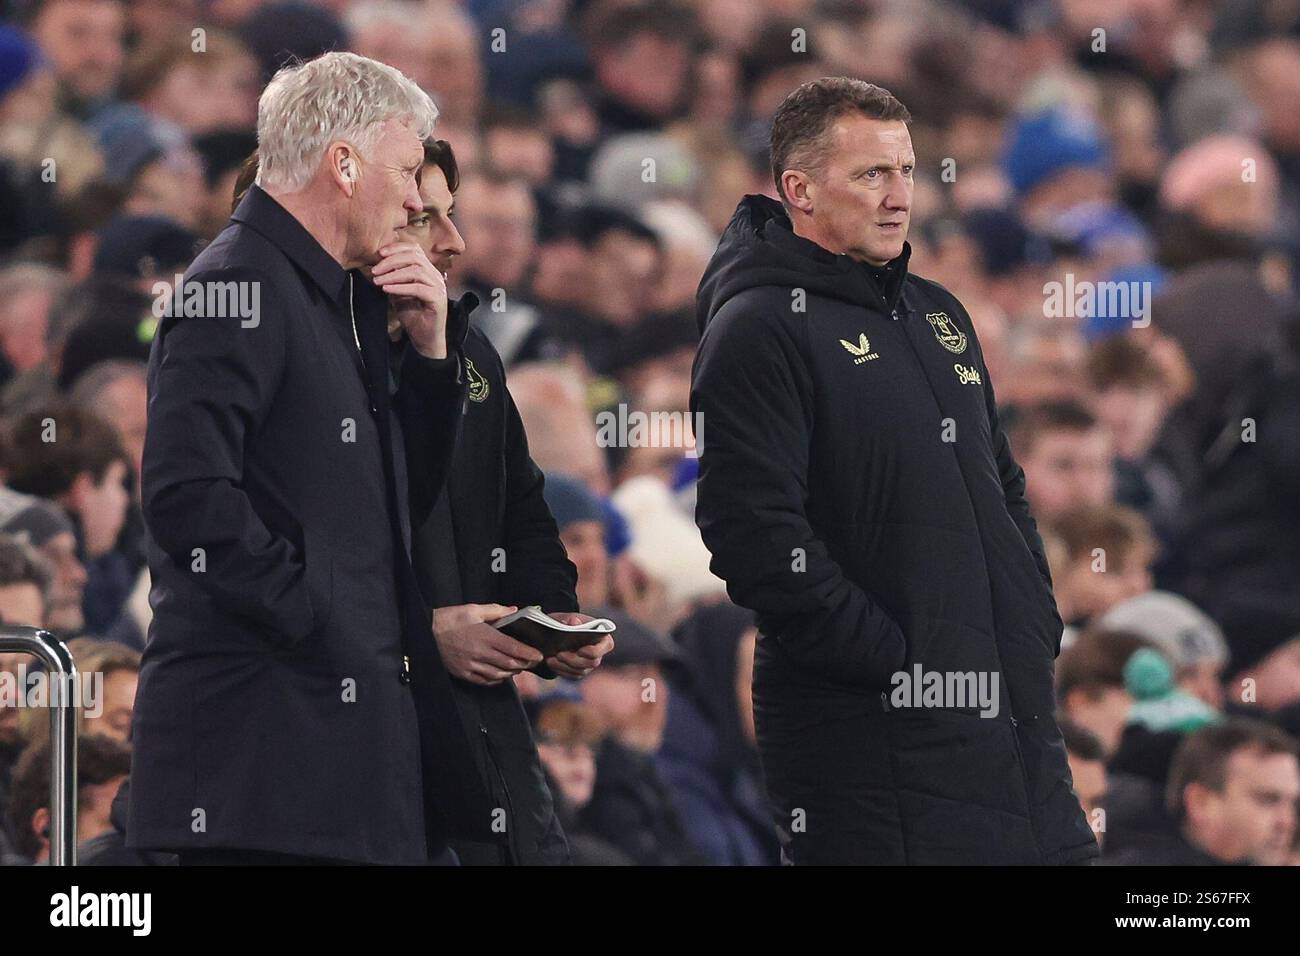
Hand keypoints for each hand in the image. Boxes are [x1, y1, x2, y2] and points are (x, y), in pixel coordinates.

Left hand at [372, 240, 447, 358]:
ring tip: (378, 281)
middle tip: (375, 270)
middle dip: (391, 261)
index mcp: (427, 271)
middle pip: (414, 257)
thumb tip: (378, 267)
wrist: (424, 339)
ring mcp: (438, 287)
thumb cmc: (413, 316)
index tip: (379, 253)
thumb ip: (393, 279)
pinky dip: (400, 287)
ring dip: (393, 274)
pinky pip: (418, 288)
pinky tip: (387, 290)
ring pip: (416, 271)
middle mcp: (435, 275)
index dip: (397, 248)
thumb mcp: (398, 293)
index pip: (414, 249)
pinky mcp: (438, 299)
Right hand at [431, 603, 541, 685]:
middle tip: (533, 662)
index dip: (528, 653)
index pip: (512, 648)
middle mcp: (480, 653)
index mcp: (485, 636)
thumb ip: (496, 611)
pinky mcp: (462, 673)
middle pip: (508, 664)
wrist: (426, 632)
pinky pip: (483, 681)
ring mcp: (471, 665)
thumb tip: (514, 610)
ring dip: (511, 673)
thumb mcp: (473, 609)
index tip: (539, 656)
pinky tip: (501, 675)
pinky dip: (496, 679)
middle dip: (524, 664)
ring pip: (498, 674)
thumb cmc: (450, 619)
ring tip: (518, 668)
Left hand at [544, 612, 614, 679]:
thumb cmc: (569, 623)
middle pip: (592, 662)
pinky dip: (561, 670)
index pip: (606, 646)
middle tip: (559, 654)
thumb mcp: (569, 617)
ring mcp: (589, 664)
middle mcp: (599, 654)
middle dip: (574, 660)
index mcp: (603, 638)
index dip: (594, 651)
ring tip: (551, 659)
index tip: (580, 651)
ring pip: (580, 671)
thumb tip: (574, 621)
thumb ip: (572, 619)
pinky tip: (550, 662)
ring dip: (564, 666)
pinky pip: (572, 675)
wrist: (561, 631)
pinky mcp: (579, 671)